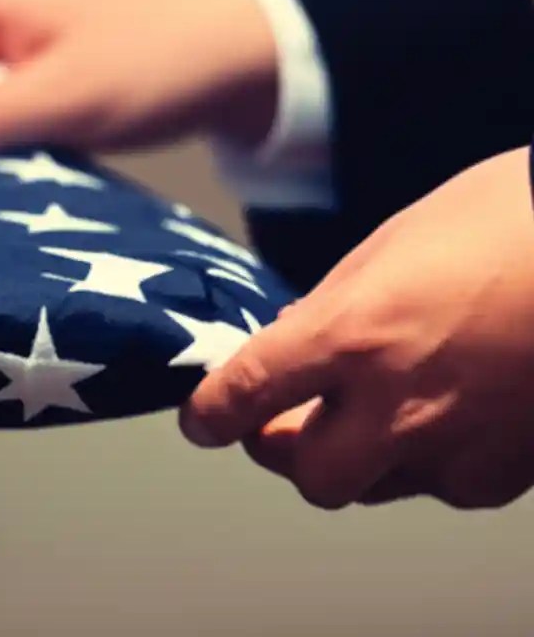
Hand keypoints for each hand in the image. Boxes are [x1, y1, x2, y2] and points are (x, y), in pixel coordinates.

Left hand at [181, 147, 533, 509]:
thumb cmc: (509, 216)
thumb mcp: (392, 245)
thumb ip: (336, 309)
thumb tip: (297, 342)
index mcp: (353, 334)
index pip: (247, 396)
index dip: (212, 414)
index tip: (203, 420)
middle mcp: (399, 403)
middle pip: (311, 476)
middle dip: (290, 451)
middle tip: (287, 421)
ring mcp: (462, 443)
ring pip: (378, 488)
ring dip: (360, 458)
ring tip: (372, 411)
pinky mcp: (515, 466)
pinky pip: (445, 485)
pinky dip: (428, 461)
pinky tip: (442, 417)